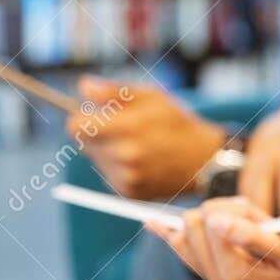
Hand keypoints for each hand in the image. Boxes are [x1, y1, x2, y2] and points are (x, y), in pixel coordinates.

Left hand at [70, 77, 225, 199]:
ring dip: (107, 151)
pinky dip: (119, 168)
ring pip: (96, 160)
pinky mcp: (130, 193)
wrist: (205, 160)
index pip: (75, 126)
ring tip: (136, 145)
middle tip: (123, 129)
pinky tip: (141, 161)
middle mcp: (123, 157)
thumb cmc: (178, 123)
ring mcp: (126, 178)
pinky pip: (109, 176)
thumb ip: (114, 91)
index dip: (82, 117)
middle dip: (97, 134)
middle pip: (84, 143)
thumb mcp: (152, 97)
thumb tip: (83, 86)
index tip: (94, 115)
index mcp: (126, 128)